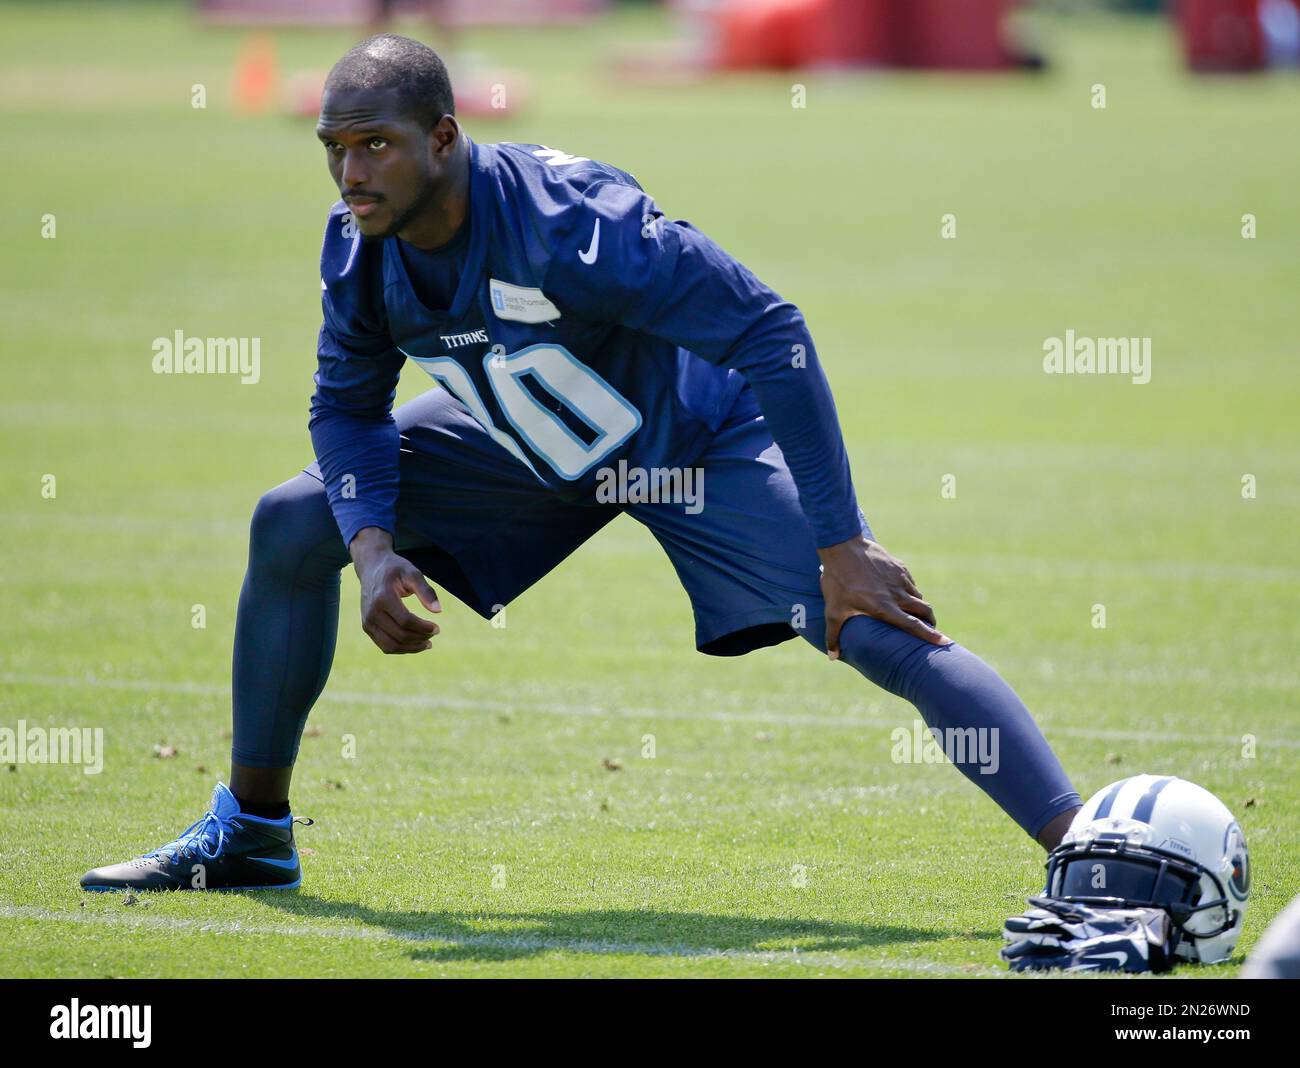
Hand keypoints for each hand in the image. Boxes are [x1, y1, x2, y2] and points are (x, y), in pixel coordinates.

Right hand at [349, 527, 441, 653]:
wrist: (371, 568)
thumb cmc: (395, 570)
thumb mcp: (413, 573)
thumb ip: (426, 591)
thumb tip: (438, 610)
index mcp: (383, 597)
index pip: (405, 621)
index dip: (423, 628)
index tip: (437, 628)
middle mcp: (372, 612)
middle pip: (399, 635)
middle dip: (420, 638)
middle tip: (435, 633)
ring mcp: (367, 621)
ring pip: (390, 646)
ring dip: (411, 648)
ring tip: (427, 644)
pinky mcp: (367, 627)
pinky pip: (384, 645)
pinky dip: (401, 649)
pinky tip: (414, 644)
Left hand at [817, 535, 949, 658]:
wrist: (843, 547)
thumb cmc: (837, 581)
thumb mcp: (833, 611)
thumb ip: (833, 635)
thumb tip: (833, 656)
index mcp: (884, 607)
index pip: (913, 625)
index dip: (930, 635)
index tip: (945, 642)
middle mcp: (897, 594)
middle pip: (924, 610)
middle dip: (931, 621)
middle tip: (930, 628)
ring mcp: (899, 578)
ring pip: (918, 596)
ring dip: (919, 606)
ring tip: (912, 613)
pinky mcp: (899, 567)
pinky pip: (910, 583)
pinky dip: (910, 591)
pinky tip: (900, 593)